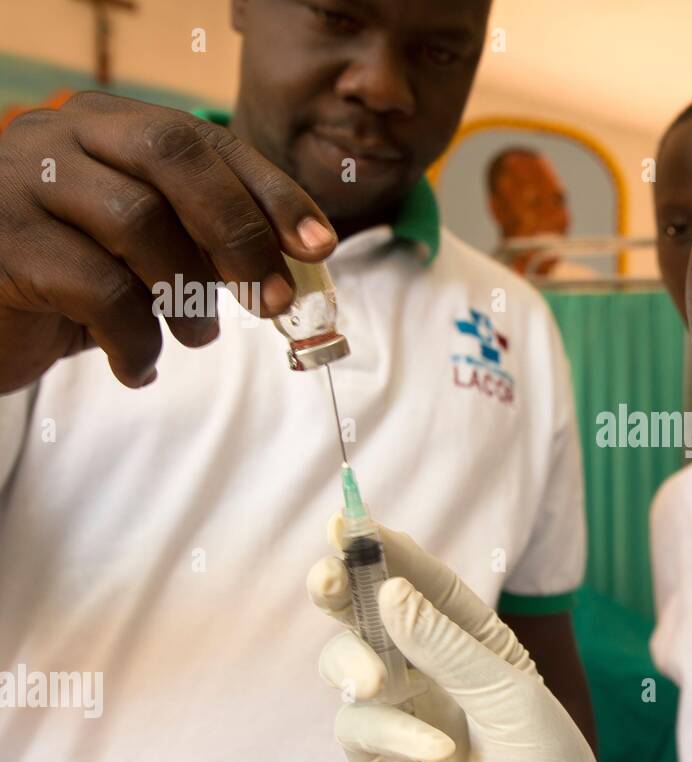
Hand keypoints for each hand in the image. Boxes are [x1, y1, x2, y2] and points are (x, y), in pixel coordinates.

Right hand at [0, 92, 336, 393]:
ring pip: (136, 218)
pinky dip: (135, 339)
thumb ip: (206, 241)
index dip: (272, 193)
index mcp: (108, 125)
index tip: (320, 245)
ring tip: (196, 335)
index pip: (206, 142)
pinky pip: (95, 288)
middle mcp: (61, 136)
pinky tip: (139, 367)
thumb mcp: (149, 255)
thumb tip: (301, 262)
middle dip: (238, 229)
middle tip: (271, 299)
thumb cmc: (74, 285)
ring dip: (187, 291)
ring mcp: (20, 182)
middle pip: (172, 156)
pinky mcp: (0, 244)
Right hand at [307, 515, 643, 761]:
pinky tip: (434, 750)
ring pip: (346, 664)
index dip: (385, 550)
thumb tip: (387, 591)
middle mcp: (429, 669)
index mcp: (471, 640)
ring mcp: (400, 713)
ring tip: (381, 681)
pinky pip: (357, 728)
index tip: (349, 522)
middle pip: (366, 615)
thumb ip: (445, 644)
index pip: (421, 582)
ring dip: (354, 663)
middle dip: (341, 590)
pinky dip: (389, 732)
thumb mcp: (509, 694)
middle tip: (325, 576)